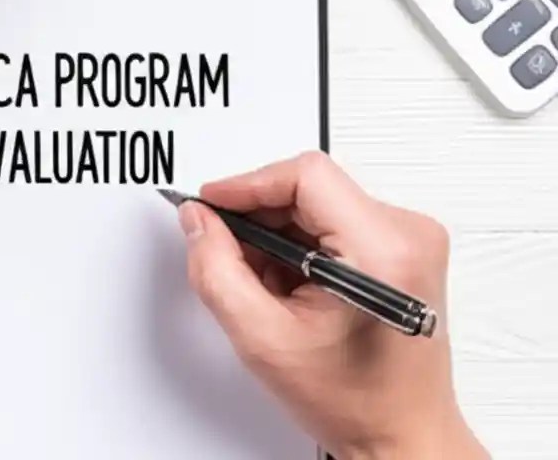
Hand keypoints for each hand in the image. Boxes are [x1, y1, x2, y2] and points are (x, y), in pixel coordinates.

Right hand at [179, 152, 488, 459]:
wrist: (401, 433)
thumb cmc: (355, 400)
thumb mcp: (262, 337)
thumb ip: (217, 269)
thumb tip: (199, 221)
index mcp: (384, 252)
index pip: (306, 176)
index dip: (247, 185)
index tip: (211, 204)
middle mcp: (409, 235)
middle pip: (310, 186)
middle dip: (258, 216)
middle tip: (227, 252)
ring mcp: (411, 239)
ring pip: (317, 202)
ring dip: (277, 234)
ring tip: (264, 284)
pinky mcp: (403, 247)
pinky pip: (334, 219)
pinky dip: (299, 244)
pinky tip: (289, 284)